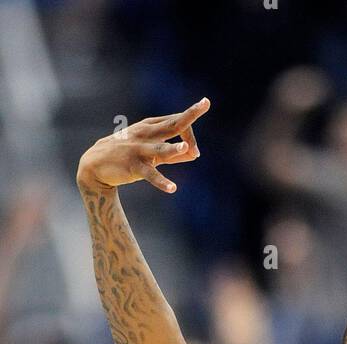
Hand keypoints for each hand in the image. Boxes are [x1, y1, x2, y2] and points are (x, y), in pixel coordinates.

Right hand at [76, 97, 209, 194]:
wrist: (94, 165)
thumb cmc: (127, 156)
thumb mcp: (151, 153)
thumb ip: (173, 155)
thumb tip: (194, 154)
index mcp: (151, 127)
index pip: (176, 123)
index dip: (190, 133)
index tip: (196, 152)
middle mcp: (146, 134)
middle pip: (172, 124)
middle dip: (189, 115)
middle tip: (204, 104)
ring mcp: (139, 149)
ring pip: (160, 148)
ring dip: (173, 148)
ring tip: (186, 148)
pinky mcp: (133, 166)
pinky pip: (150, 174)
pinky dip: (161, 181)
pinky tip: (172, 188)